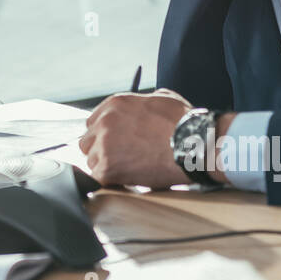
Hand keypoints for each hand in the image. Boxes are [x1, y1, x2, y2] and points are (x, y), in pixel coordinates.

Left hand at [79, 89, 197, 188]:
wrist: (192, 145)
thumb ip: (142, 103)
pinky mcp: (108, 167)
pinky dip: (110, 181)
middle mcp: (105, 122)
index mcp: (115, 104)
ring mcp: (104, 145)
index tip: (114, 142)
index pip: (94, 122)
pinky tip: (124, 180)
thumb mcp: (162, 98)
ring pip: (92, 161)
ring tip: (128, 170)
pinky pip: (97, 178)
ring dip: (106, 166)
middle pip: (88, 141)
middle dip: (100, 150)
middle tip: (120, 158)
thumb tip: (143, 107)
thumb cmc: (183, 123)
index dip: (104, 134)